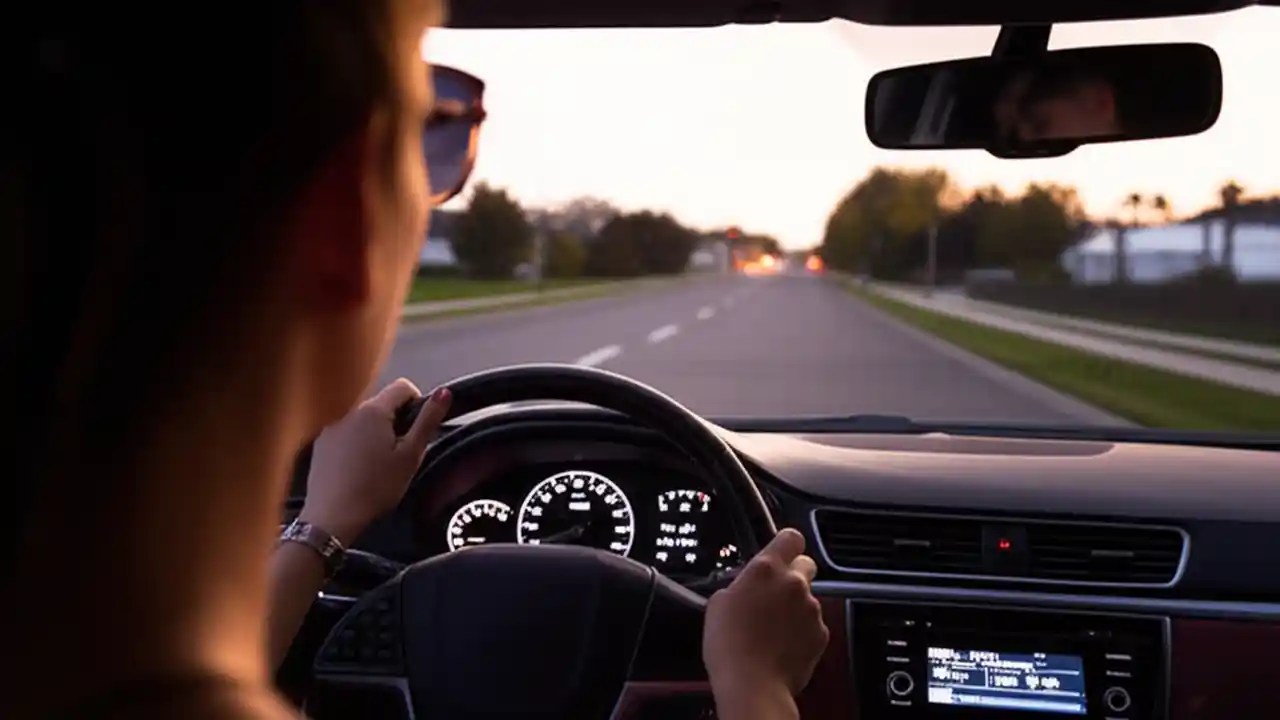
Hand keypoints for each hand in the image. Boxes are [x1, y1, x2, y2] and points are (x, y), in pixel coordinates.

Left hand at [299, 379, 451, 544]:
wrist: (332, 516)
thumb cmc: (377, 487)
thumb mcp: (410, 455)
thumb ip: (428, 420)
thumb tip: (444, 392)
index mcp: (374, 410)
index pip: (403, 387)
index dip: (418, 404)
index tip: (417, 431)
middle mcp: (349, 411)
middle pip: (382, 404)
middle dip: (395, 422)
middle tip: (400, 454)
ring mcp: (331, 427)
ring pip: (362, 420)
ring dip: (374, 433)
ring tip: (377, 465)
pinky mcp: (320, 445)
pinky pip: (345, 434)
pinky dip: (354, 445)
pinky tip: (356, 470)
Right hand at [703, 529, 829, 697]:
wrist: (752, 684)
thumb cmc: (728, 644)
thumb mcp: (719, 603)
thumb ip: (741, 585)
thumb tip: (748, 587)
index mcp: (766, 569)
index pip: (791, 537)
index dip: (786, 544)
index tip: (781, 552)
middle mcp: (794, 583)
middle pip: (806, 564)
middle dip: (794, 574)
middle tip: (774, 594)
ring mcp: (811, 609)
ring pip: (808, 599)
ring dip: (795, 608)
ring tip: (772, 630)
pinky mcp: (821, 633)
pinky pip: (813, 625)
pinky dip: (802, 632)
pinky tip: (783, 646)